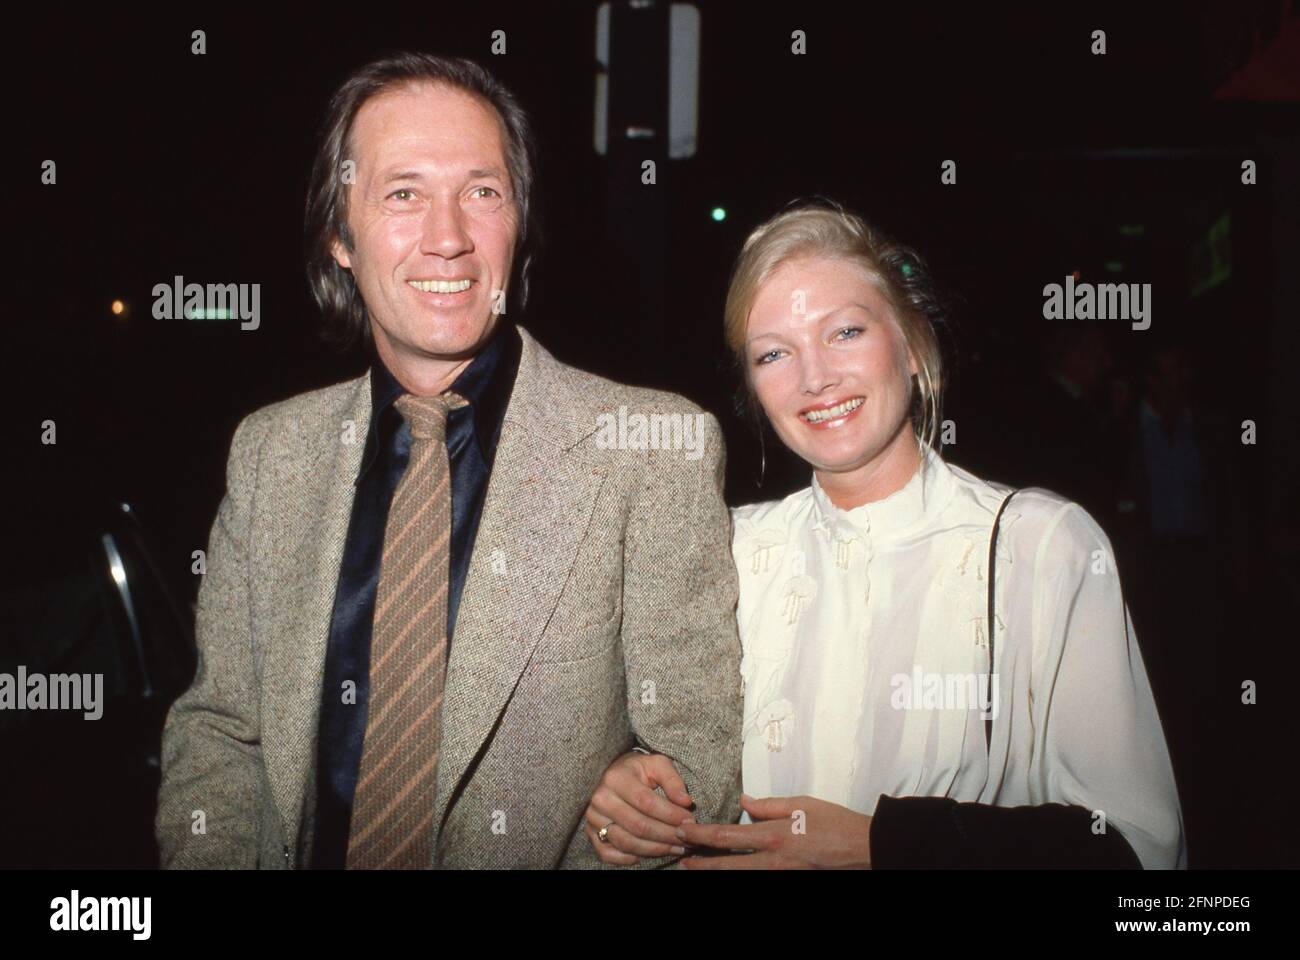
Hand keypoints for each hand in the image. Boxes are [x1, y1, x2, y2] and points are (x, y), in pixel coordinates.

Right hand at [583, 750, 695, 864]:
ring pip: (627, 842)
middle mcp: (600, 799)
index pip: (646, 802)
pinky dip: (631, 859)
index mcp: (616, 778)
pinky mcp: (590, 833)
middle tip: (687, 839)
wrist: (611, 774)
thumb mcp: (657, 764)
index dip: (670, 815)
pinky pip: (609, 854)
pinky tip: (651, 853)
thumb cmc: (638, 770)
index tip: (689, 820)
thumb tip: (685, 802)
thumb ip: (673, 780)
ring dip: (656, 849)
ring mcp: (593, 818)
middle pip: (638, 826)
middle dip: (667, 835)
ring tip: (677, 848)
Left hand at [677, 793, 872, 868]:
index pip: (727, 836)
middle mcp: (772, 860)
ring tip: (696, 867)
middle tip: (680, 858)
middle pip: (727, 864)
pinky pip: (758, 876)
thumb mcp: (800, 803)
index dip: (702, 834)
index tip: (684, 830)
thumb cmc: (834, 822)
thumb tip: (743, 801)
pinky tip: (730, 869)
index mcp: (773, 836)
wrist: (862, 848)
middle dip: (701, 862)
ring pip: (740, 875)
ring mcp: (780, 874)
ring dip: (717, 870)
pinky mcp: (789, 879)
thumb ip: (768, 804)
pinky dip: (740, 873)